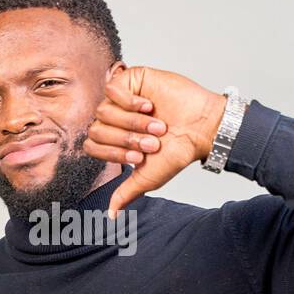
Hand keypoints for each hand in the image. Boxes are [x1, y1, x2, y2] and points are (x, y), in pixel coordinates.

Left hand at [84, 65, 226, 217]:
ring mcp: (122, 97)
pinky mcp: (132, 79)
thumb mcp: (148, 176)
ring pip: (104, 110)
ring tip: (157, 125)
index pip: (92, 145)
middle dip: (127, 139)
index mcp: (114, 139)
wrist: (201, 128)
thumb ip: (126, 192)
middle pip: (97, 128)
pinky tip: (149, 106)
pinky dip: (130, 101)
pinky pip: (113, 89)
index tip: (139, 157)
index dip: (113, 153)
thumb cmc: (177, 151)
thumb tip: (111, 214)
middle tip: (153, 142)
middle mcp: (115, 118)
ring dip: (133, 122)